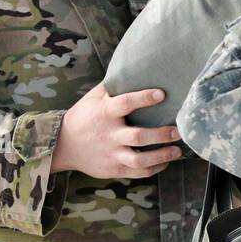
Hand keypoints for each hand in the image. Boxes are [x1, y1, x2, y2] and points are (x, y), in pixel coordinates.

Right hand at [52, 83, 182, 178]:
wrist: (62, 145)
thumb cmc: (83, 117)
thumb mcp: (93, 98)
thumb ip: (113, 86)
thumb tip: (135, 69)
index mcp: (104, 113)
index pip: (126, 103)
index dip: (144, 98)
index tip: (162, 94)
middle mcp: (109, 134)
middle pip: (138, 136)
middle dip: (162, 134)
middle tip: (178, 130)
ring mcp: (111, 153)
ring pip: (140, 159)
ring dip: (162, 155)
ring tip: (177, 150)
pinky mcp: (113, 168)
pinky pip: (137, 172)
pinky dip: (154, 168)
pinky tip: (164, 162)